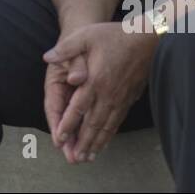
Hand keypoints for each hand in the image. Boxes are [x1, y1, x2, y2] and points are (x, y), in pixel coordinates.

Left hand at [42, 21, 157, 162]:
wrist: (147, 39)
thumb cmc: (114, 35)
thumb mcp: (87, 35)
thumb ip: (66, 47)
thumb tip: (47, 57)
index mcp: (95, 80)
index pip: (78, 108)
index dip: (68, 124)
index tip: (60, 139)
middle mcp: (108, 93)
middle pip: (92, 123)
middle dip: (82, 142)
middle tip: (73, 158)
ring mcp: (120, 98)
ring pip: (106, 126)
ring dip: (96, 143)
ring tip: (87, 157)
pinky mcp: (129, 99)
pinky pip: (117, 122)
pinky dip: (109, 135)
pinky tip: (105, 142)